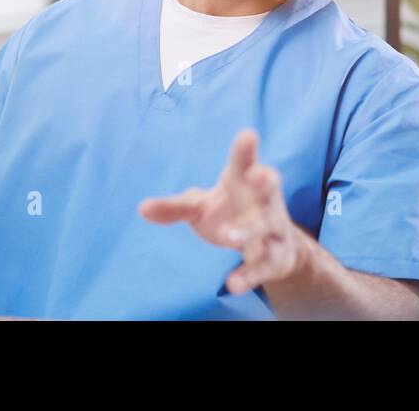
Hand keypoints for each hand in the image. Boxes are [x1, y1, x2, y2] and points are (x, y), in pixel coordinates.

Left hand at [138, 129, 306, 294]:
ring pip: (267, 226)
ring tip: (228, 236)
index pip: (246, 163)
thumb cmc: (232, 213)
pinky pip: (264, 265)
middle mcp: (265, 201)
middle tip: (257, 175)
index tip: (246, 135)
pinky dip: (250, 274)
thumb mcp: (201, 207)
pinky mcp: (276, 258)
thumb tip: (142, 208)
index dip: (246, 151)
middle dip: (266, 181)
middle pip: (269, 188)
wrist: (274, 247)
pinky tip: (233, 283)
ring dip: (249, 229)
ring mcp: (273, 228)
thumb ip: (175, 207)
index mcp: (246, 181)